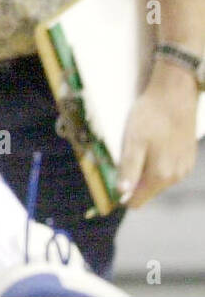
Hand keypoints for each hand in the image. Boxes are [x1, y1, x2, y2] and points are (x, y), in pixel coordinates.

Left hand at [115, 65, 200, 208]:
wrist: (176, 96)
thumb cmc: (151, 117)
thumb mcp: (133, 141)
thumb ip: (129, 168)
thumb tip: (122, 193)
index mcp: (161, 176)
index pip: (137, 200)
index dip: (121, 195)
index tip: (109, 182)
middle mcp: (176, 177)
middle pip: (147, 190)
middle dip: (132, 180)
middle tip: (120, 157)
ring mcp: (184, 168)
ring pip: (157, 180)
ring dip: (144, 170)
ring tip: (137, 147)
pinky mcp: (188, 158)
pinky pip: (167, 169)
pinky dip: (156, 162)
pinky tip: (151, 144)